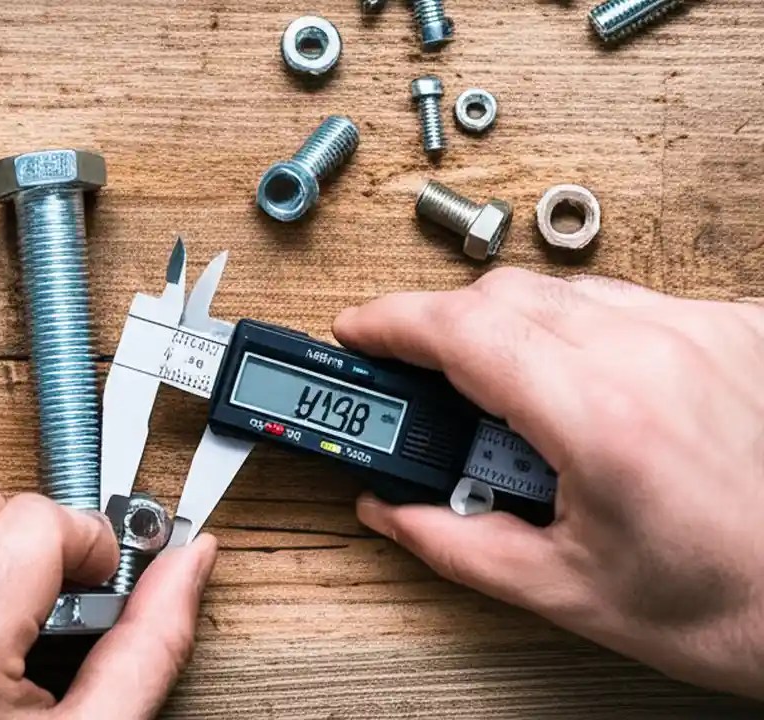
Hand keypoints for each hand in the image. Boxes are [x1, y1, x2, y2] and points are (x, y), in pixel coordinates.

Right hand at [333, 269, 763, 698]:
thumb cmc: (729, 604)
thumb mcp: (566, 590)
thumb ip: (455, 544)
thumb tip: (391, 509)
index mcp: (600, 417)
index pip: (461, 329)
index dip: (390, 323)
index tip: (357, 333)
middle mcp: (654, 353)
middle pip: (502, 296)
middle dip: (441, 328)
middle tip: (420, 383)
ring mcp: (704, 331)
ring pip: (564, 291)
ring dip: (512, 329)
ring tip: (513, 402)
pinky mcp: (739, 328)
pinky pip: (630, 300)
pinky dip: (583, 331)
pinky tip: (587, 386)